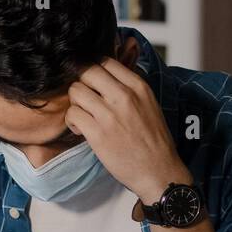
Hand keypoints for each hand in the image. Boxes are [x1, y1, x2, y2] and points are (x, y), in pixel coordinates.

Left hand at [65, 58, 190, 201]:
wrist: (158, 171)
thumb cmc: (153, 141)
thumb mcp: (149, 104)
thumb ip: (130, 86)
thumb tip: (112, 68)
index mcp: (138, 86)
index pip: (106, 61)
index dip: (93, 70)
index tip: (92, 83)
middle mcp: (124, 96)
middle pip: (87, 71)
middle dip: (81, 83)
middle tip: (85, 99)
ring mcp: (110, 114)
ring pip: (76, 91)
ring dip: (75, 103)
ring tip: (82, 116)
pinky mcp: (97, 133)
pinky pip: (72, 114)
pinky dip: (72, 122)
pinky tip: (81, 130)